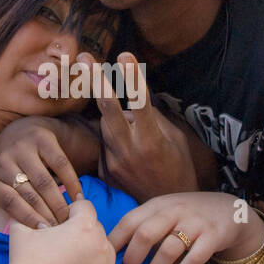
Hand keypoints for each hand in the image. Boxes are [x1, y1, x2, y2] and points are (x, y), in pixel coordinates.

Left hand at [0, 116, 86, 227]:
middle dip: (47, 214)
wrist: (19, 131)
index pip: (11, 203)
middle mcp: (3, 161)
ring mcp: (22, 148)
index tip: (44, 232)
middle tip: (62, 229)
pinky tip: (77, 195)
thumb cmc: (14, 169)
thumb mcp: (6, 187)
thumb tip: (35, 234)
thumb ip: (15, 204)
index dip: (28, 218)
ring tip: (69, 216)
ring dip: (59, 202)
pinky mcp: (41, 138)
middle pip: (29, 194)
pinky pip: (61, 164)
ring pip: (44, 182)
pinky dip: (71, 182)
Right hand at [4, 198, 121, 263]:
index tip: (61, 223)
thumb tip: (34, 209)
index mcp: (84, 226)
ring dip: (92, 251)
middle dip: (81, 233)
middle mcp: (101, 245)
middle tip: (62, 245)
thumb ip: (31, 213)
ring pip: (105, 250)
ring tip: (70, 263)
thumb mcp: (20, 229)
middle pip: (96, 228)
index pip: (85, 207)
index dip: (70, 212)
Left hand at [92, 52, 198, 202]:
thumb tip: (132, 103)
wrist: (167, 208)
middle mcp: (128, 150)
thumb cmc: (179, 167)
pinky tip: (127, 148)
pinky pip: (105, 144)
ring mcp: (113, 162)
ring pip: (105, 125)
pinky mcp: (105, 172)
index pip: (140, 102)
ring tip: (106, 97)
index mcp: (151, 140)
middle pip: (107, 110)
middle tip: (84, 57)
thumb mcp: (175, 139)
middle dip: (96, 81)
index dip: (132, 77)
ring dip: (108, 111)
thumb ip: (153, 118)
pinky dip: (114, 138)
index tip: (125, 55)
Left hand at [108, 191, 262, 263]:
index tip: (105, 258)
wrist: (230, 211)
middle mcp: (175, 211)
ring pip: (169, 249)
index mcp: (158, 204)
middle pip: (146, 233)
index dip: (115, 240)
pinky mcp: (213, 237)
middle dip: (133, 256)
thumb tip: (114, 250)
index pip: (130, 220)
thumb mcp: (166, 211)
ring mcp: (195, 223)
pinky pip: (194, 259)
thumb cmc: (189, 215)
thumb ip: (144, 224)